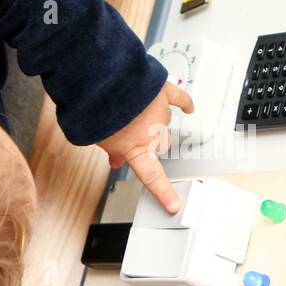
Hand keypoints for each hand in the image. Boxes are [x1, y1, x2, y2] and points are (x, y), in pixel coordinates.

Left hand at [97, 82, 193, 212]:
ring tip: (135, 110)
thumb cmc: (97, 109)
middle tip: (133, 136)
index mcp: (136, 149)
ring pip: (164, 123)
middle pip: (159, 145)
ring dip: (154, 121)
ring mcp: (160, 113)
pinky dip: (184, 104)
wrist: (103, 79)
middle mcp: (153, 134)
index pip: (152, 177)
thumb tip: (116, 160)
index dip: (164, 193)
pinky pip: (179, 99)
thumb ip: (112, 151)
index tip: (174, 206)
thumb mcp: (97, 138)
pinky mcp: (163, 92)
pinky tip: (189, 107)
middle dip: (149, 143)